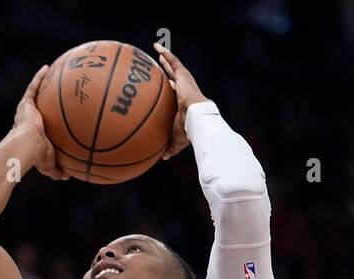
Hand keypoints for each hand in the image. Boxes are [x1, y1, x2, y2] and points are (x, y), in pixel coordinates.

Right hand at [12, 65, 67, 180]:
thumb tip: (67, 176)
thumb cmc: (37, 158)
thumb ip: (57, 170)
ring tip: (51, 74)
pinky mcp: (26, 103)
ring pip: (34, 95)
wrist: (26, 146)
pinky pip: (33, 86)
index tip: (49, 119)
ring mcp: (25, 111)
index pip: (35, 127)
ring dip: (41, 84)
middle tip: (50, 97)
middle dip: (40, 103)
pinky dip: (40, 77)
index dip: (41, 123)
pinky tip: (48, 67)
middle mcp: (25, 121)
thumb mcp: (50, 166)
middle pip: (33, 109)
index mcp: (29, 135)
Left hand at [153, 44, 209, 159]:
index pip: (176, 95)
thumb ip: (170, 147)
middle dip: (168, 72)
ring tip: (157, 51)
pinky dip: (165, 54)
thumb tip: (163, 158)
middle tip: (160, 66)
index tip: (166, 87)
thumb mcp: (177, 140)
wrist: (197, 119)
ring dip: (166, 59)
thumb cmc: (189, 130)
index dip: (171, 90)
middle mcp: (184, 90)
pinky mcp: (183, 74)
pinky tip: (156, 47)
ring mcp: (184, 81)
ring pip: (174, 67)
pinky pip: (172, 61)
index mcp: (183, 103)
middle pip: (175, 78)